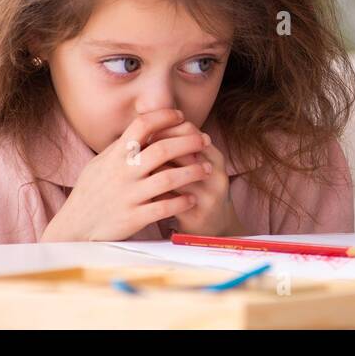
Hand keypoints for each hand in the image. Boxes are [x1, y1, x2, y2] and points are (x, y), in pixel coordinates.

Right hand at [41, 109, 211, 241]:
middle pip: (162, 149)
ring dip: (193, 172)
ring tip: (208, 168)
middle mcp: (122, 173)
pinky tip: (193, 198)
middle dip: (189, 142)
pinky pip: (164, 208)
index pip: (142, 125)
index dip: (164, 116)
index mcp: (115, 155)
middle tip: (205, 140)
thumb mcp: (100, 163)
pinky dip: (182, 202)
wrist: (74, 227)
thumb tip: (144, 125)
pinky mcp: (133, 218)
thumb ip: (122, 146)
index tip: (182, 116)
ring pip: (169, 178)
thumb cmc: (91, 192)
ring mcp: (128, 196)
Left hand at [146, 120, 243, 235]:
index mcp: (215, 157)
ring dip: (151, 171)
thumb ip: (182, 148)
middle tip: (138, 152)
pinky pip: (169, 200)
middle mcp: (215, 174)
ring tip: (138, 171)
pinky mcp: (196, 216)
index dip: (164, 129)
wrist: (216, 228)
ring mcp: (208, 196)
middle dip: (155, 150)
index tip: (148, 135)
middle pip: (181, 150)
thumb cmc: (200, 191)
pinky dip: (153, 195)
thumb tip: (151, 127)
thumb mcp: (199, 166)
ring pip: (172, 175)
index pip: (188, 131)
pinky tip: (143, 193)